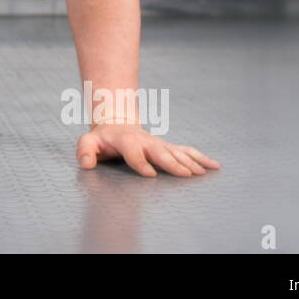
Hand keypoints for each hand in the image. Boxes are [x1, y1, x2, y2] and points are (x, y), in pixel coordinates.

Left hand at [76, 122, 219, 176]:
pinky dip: (201, 158)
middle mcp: (146, 141)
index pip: (133, 152)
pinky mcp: (168, 147)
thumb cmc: (102, 139)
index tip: (150, 174)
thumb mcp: (88, 142)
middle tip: (185, 174)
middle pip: (160, 152)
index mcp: (126, 140)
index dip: (140, 162)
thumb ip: (85, 151)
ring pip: (176, 151)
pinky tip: (214, 166)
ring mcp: (159, 143)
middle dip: (172, 163)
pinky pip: (186, 151)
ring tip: (201, 173)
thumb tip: (86, 163)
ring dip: (190, 162)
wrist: (117, 124)